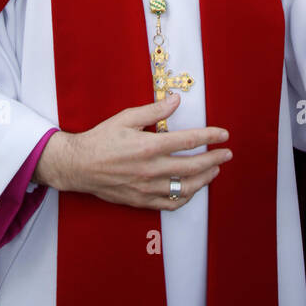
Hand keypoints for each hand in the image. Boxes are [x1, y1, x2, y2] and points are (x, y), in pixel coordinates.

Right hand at [33, 94, 231, 211]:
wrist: (78, 166)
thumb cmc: (101, 139)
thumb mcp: (125, 118)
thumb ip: (154, 111)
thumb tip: (176, 101)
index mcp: (148, 146)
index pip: (188, 141)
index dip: (210, 136)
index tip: (223, 134)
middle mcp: (151, 170)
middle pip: (193, 167)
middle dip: (215, 160)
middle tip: (227, 154)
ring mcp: (147, 188)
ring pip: (185, 188)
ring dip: (205, 179)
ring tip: (214, 170)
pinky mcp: (141, 201)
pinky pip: (170, 204)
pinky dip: (185, 198)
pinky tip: (192, 190)